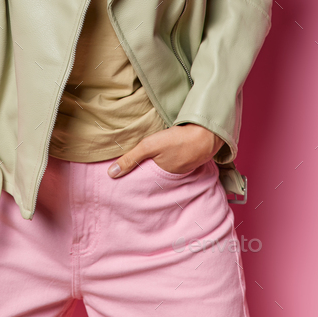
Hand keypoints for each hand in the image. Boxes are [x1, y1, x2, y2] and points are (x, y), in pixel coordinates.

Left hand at [107, 123, 223, 177]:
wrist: (206, 134)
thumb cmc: (177, 140)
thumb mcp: (149, 147)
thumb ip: (131, 159)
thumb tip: (111, 174)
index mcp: (161, 177)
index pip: (145, 181)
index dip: (137, 180)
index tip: (126, 182)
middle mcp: (173, 176)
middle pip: (156, 175)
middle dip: (148, 174)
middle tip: (138, 171)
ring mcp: (184, 168)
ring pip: (167, 168)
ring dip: (161, 164)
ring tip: (153, 161)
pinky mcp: (191, 159)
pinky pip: (178, 162)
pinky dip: (173, 158)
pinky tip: (171, 152)